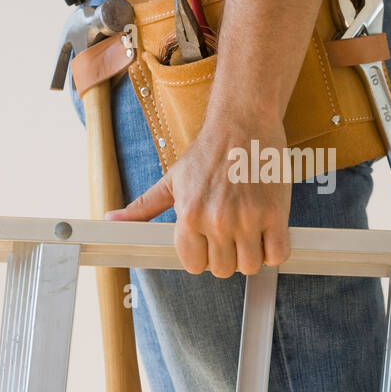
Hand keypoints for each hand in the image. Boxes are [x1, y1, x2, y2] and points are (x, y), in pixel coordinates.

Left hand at [106, 106, 290, 275]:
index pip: (194, 265)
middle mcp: (216, 220)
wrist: (243, 122)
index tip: (210, 243)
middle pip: (223, 269)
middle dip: (228, 256)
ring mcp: (247, 218)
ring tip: (251, 232)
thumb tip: (112, 220)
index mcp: (189, 214)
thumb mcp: (172, 179)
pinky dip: (275, 250)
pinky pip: (278, 255)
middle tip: (232, 235)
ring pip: (250, 266)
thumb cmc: (209, 150)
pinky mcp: (275, 214)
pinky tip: (269, 233)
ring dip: (252, 255)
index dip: (204, 256)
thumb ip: (144, 206)